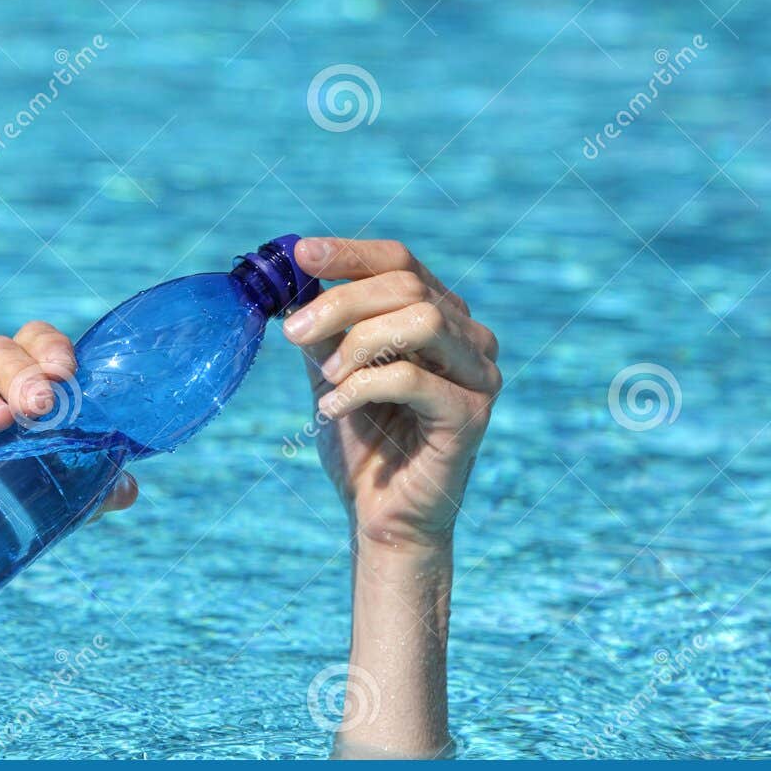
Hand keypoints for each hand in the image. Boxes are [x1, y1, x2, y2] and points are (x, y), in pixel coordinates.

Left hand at [283, 238, 499, 552]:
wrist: (381, 517)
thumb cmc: (361, 443)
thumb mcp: (331, 371)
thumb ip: (323, 328)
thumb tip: (294, 278)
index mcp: (440, 315)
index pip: (399, 262)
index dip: (349, 252)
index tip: (301, 254)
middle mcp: (469, 337)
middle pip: (406, 285)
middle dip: (341, 303)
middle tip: (292, 333)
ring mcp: (478, 375)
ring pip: (422, 319)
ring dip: (359, 343)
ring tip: (326, 379)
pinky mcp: (471, 414)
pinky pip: (413, 378)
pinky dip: (362, 386)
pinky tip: (334, 407)